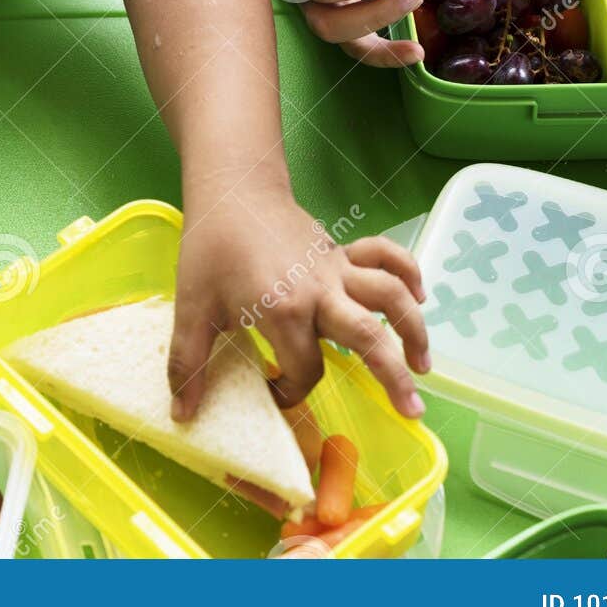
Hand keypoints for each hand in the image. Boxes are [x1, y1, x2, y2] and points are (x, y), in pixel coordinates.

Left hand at [167, 184, 429, 421]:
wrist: (232, 192)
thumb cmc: (211, 248)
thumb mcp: (192, 308)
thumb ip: (188, 362)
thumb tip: (182, 415)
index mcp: (282, 311)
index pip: (305, 369)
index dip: (293, 391)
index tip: (276, 392)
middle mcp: (319, 292)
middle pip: (369, 337)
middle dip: (394, 378)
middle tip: (412, 412)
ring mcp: (336, 270)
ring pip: (390, 297)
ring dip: (414, 330)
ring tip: (424, 367)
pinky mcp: (343, 252)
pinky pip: (386, 258)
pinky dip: (408, 272)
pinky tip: (420, 297)